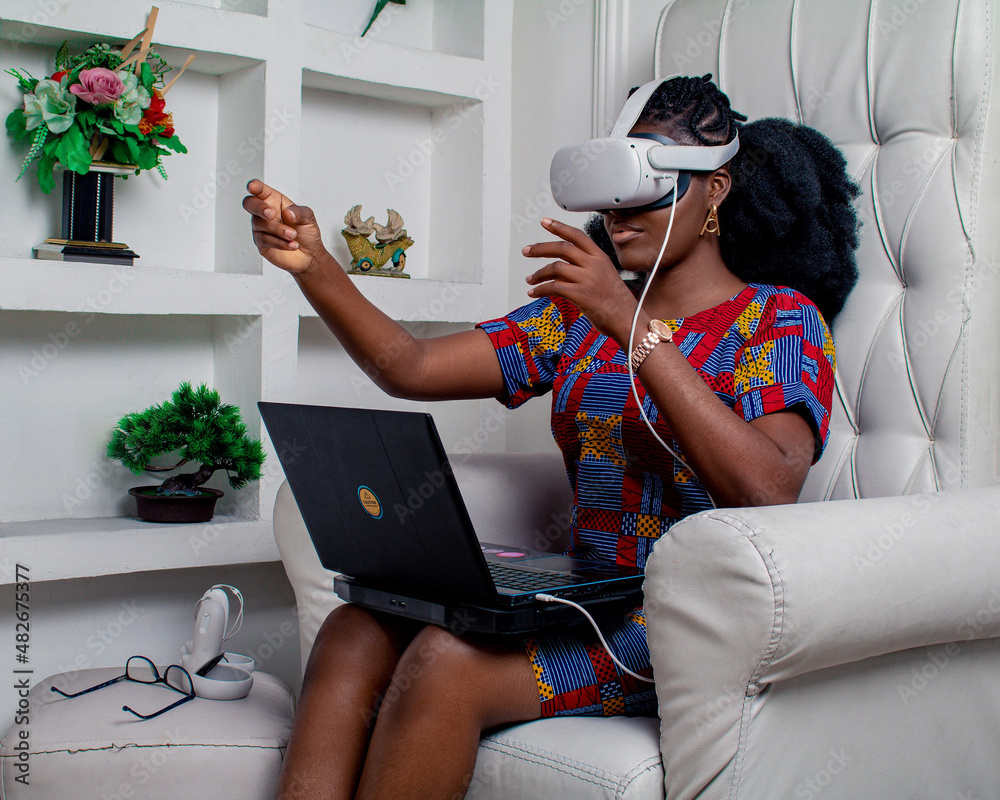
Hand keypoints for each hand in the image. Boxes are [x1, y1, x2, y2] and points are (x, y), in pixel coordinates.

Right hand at [242, 179, 327, 274]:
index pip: (260, 190)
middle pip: (250, 204)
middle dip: (259, 207)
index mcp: (274, 201)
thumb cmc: (306, 232)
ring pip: (260, 224)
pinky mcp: (261, 243)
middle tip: (272, 214)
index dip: (255, 186)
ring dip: (278, 230)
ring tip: (293, 235)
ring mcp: (261, 228)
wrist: (309, 255)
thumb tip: (288, 212)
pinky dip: (280, 243)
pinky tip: (291, 245)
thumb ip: (299, 212)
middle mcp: (264, 213)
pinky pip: (265, 240)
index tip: (252, 187)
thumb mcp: (308, 218)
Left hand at [523, 218, 639, 345]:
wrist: (628, 320)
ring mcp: (588, 279)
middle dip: (540, 248)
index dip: (559, 227)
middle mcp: (594, 264)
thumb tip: (558, 268)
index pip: (577, 236)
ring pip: (555, 267)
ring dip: (538, 274)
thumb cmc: (615, 301)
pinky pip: (553, 287)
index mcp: (600, 257)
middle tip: (526, 251)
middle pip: (562, 248)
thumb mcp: (604, 276)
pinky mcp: (581, 294)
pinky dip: (540, 289)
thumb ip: (585, 268)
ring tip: (530, 279)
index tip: (544, 221)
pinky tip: (533, 293)